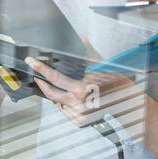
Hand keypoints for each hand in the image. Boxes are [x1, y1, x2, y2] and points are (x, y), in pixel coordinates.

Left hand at [25, 55, 139, 126]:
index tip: (32, 62)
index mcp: (82, 88)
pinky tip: (67, 97)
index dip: (41, 68)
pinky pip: (64, 111)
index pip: (55, 77)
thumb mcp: (102, 65)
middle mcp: (78, 103)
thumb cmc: (115, 83)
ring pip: (57, 103)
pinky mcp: (79, 121)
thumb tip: (80, 37)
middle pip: (51, 93)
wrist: (126, 103)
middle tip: (38, 76)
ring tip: (57, 86)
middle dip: (42, 84)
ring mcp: (78, 114)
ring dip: (55, 94)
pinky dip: (63, 104)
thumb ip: (88, 51)